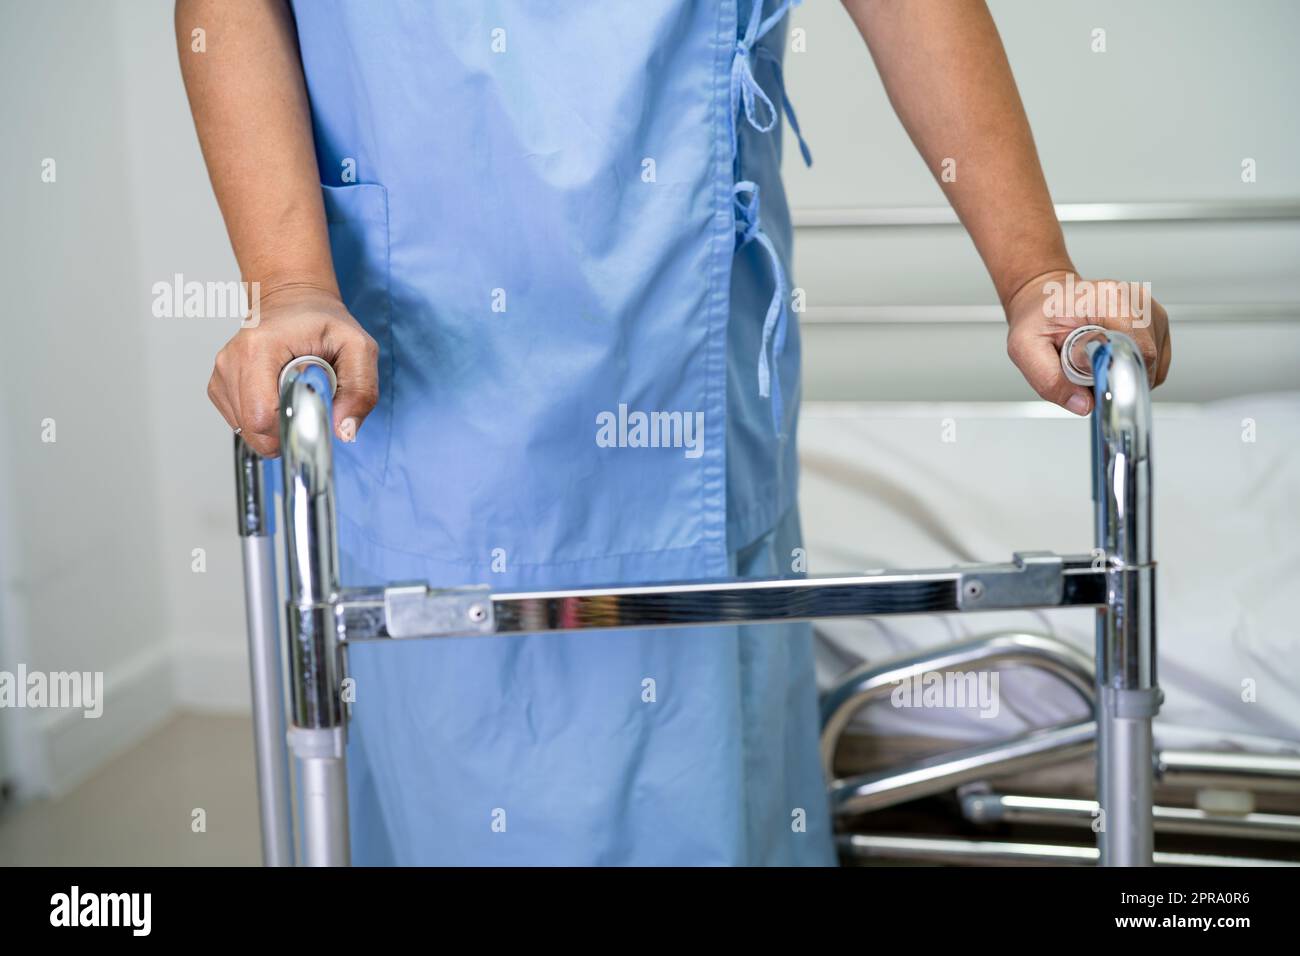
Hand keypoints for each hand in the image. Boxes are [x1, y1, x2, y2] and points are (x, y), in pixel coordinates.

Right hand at [208, 283, 378, 456]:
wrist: (292, 302)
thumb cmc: (322, 322)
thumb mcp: (358, 347)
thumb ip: (360, 389)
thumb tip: (344, 430)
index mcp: (260, 349)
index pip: (262, 417)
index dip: (292, 428)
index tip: (313, 416)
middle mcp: (232, 361)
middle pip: (252, 428)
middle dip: (285, 430)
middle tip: (306, 407)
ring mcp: (222, 373)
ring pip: (245, 429)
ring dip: (275, 424)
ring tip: (292, 394)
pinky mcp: (219, 384)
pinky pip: (240, 423)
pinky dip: (262, 419)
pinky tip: (277, 395)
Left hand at [1005, 270, 1170, 415]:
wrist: (1045, 297)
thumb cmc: (1038, 316)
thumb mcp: (1026, 347)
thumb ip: (1049, 379)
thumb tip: (1084, 404)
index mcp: (1107, 299)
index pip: (1136, 348)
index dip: (1123, 376)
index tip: (1103, 389)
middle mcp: (1135, 299)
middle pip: (1147, 358)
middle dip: (1120, 378)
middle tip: (1090, 377)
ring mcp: (1148, 309)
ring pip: (1154, 361)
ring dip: (1126, 374)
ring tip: (1097, 363)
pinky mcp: (1154, 320)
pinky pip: (1157, 359)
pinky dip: (1134, 369)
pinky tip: (1111, 360)